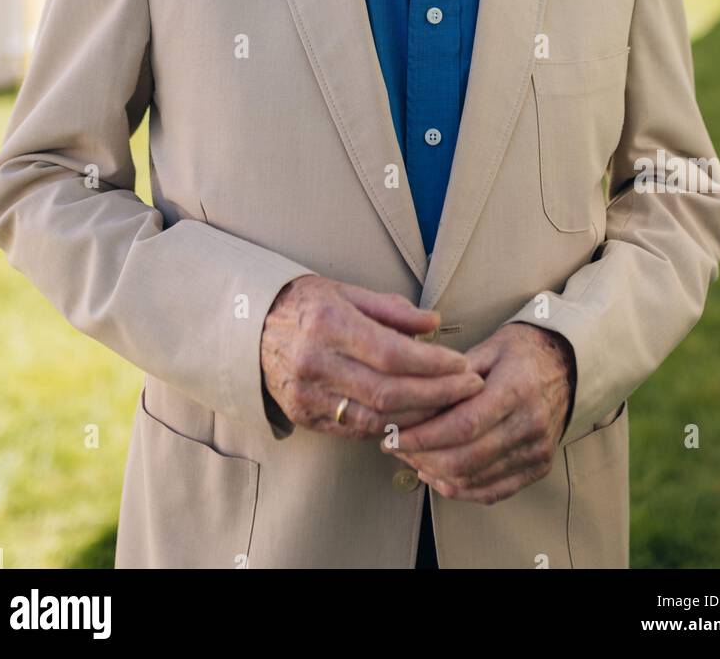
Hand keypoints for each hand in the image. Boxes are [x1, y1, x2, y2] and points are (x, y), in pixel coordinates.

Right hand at [260, 274, 484, 438]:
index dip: (433, 364)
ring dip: (420, 416)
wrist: (249, 326)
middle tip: (470, 388)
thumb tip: (434, 323)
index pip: (392, 354)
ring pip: (376, 418)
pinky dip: (391, 425)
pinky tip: (415, 416)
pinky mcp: (303, 416)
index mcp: (328, 323)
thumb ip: (391, 309)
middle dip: (438, 394)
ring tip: (451, 406)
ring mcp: (306, 394)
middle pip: (389, 392)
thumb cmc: (306, 304)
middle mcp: (315, 362)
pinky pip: (356, 429)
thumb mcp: (346, 291)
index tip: (462, 365)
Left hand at [381, 323, 575, 503]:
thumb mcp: (488, 348)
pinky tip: (435, 474)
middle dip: (422, 457)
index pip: (464, 424)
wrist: (566, 365)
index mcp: (517, 389)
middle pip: (466, 458)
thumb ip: (453, 374)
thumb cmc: (521, 352)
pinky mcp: (538, 467)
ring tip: (410, 457)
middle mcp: (530, 424)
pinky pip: (491, 491)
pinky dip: (458, 488)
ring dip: (434, 473)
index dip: (423, 436)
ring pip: (474, 479)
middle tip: (394, 446)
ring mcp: (537, 450)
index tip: (393, 435)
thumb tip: (411, 397)